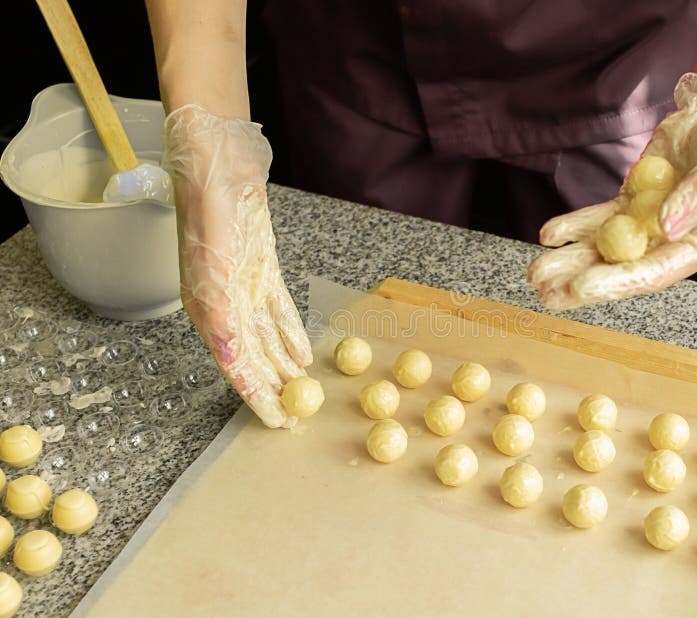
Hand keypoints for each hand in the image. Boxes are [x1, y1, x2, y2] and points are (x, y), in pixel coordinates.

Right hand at [164, 105, 312, 426]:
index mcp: (207, 309)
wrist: (218, 164)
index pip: (235, 366)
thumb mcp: (212, 267)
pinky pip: (279, 312)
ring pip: (267, 339)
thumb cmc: (208, 210)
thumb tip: (231, 357)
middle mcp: (225, 304)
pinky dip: (291, 333)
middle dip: (273, 388)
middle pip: (253, 358)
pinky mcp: (262, 270)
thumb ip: (220, 313)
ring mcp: (244, 287)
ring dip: (284, 366)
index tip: (276, 421)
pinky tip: (303, 352)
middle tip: (296, 415)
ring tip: (302, 391)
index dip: (255, 395)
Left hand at [528, 50, 696, 309]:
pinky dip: (573, 227)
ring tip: (534, 274)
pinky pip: (596, 222)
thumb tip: (667, 227)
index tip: (582, 287)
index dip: (617, 282)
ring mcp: (647, 226)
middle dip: (581, 282)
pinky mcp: (629, 207)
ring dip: (569, 261)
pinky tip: (549, 235)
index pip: (655, 272)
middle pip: (621, 269)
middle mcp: (671, 242)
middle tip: (546, 294)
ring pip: (602, 249)